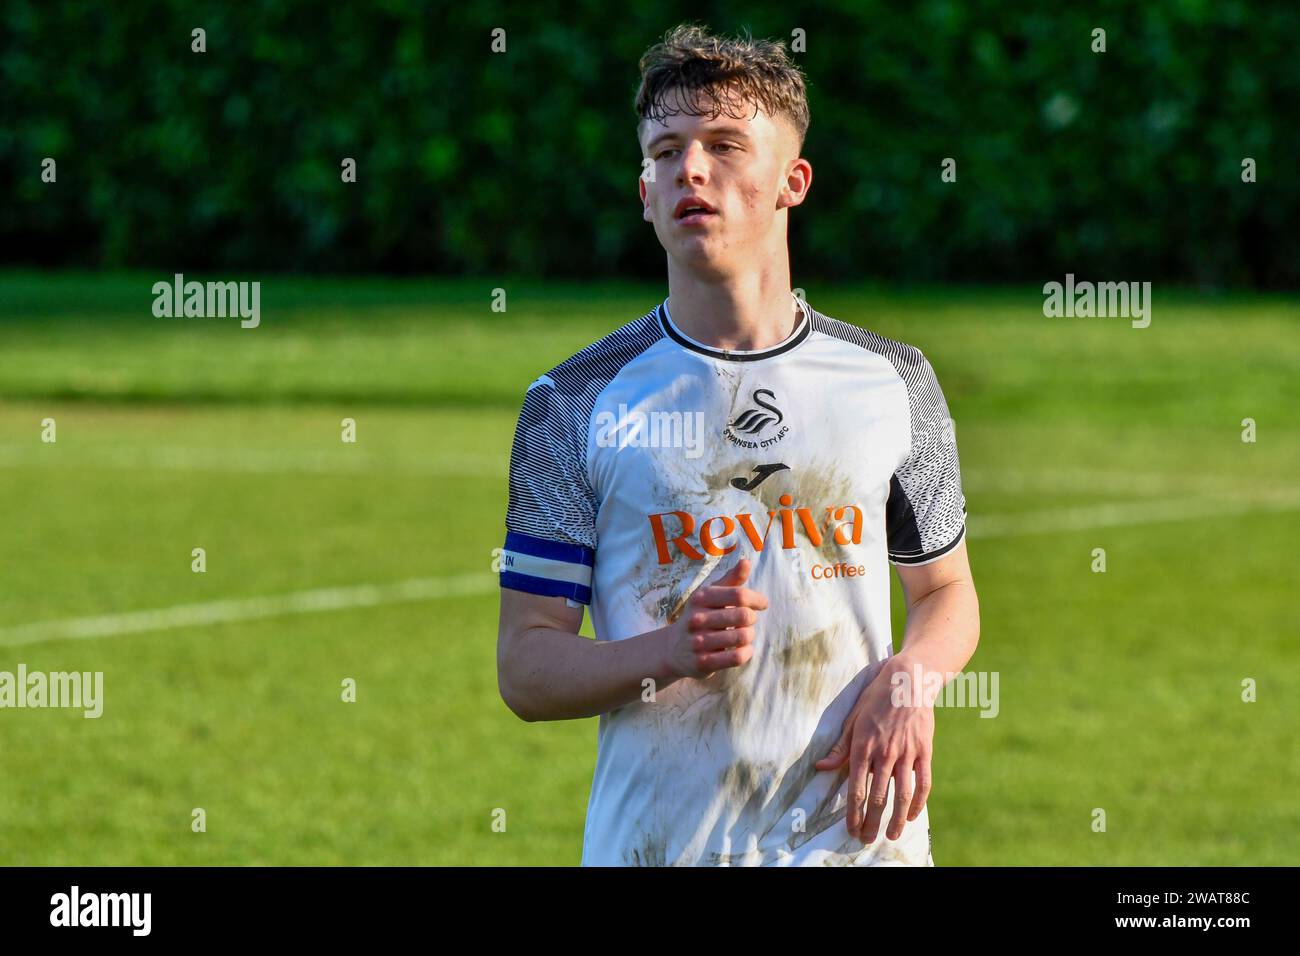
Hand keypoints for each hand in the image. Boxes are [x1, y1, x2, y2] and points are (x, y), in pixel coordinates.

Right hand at [664, 557, 768, 680]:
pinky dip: (747, 653)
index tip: (762, 604)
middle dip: (752, 618)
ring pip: (742, 637)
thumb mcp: (710, 595)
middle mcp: (697, 618)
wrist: (673, 648)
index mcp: (701, 598)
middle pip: (743, 616)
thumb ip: (731, 580)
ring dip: (749, 636)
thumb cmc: (700, 616)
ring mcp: (699, 641)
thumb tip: (746, 561)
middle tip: (748, 621)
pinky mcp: (703, 662)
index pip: (739, 594)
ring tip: (744, 635)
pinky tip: (744, 649)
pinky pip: (736, 657)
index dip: (757, 599)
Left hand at [814, 656, 934, 842]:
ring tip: (890, 835)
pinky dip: (918, 803)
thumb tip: (820, 767)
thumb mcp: (852, 719)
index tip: (850, 828)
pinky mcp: (924, 751)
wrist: (908, 679)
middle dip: (871, 822)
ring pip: (902, 795)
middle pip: (879, 797)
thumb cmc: (875, 698)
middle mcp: (884, 752)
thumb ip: (839, 748)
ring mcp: (906, 753)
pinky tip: (912, 816)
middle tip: (866, 838)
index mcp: (863, 745)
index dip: (853, 812)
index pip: (857, 788)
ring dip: (896, 819)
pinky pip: (923, 783)